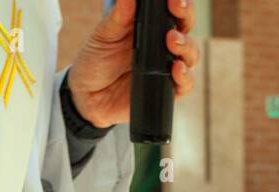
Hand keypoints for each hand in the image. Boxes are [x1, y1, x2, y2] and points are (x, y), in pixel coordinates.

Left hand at [67, 0, 198, 128]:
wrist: (87, 96)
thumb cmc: (96, 61)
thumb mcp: (104, 35)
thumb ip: (119, 16)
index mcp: (150, 27)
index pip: (172, 10)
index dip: (179, 2)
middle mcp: (163, 45)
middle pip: (186, 28)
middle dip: (186, 17)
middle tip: (177, 10)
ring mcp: (166, 68)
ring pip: (190, 54)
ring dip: (186, 46)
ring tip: (173, 41)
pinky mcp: (167, 91)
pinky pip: (184, 84)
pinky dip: (185, 76)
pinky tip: (176, 68)